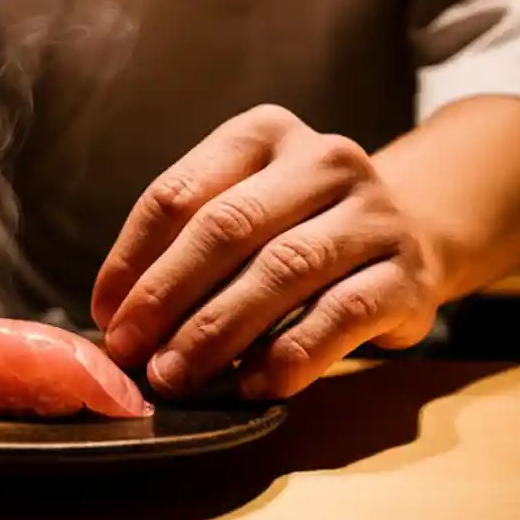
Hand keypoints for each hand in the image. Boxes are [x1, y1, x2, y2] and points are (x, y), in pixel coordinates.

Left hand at [91, 105, 445, 399]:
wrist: (413, 234)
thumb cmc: (298, 228)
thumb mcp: (244, 211)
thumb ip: (187, 246)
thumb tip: (117, 315)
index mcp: (263, 134)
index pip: (179, 193)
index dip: (132, 257)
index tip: (106, 312)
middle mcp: (323, 159)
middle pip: (227, 227)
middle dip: (167, 295)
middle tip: (130, 351)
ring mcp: (374, 212)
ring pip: (283, 268)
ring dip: (218, 330)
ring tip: (176, 374)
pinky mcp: (409, 272)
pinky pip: (343, 314)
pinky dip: (291, 355)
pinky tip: (253, 385)